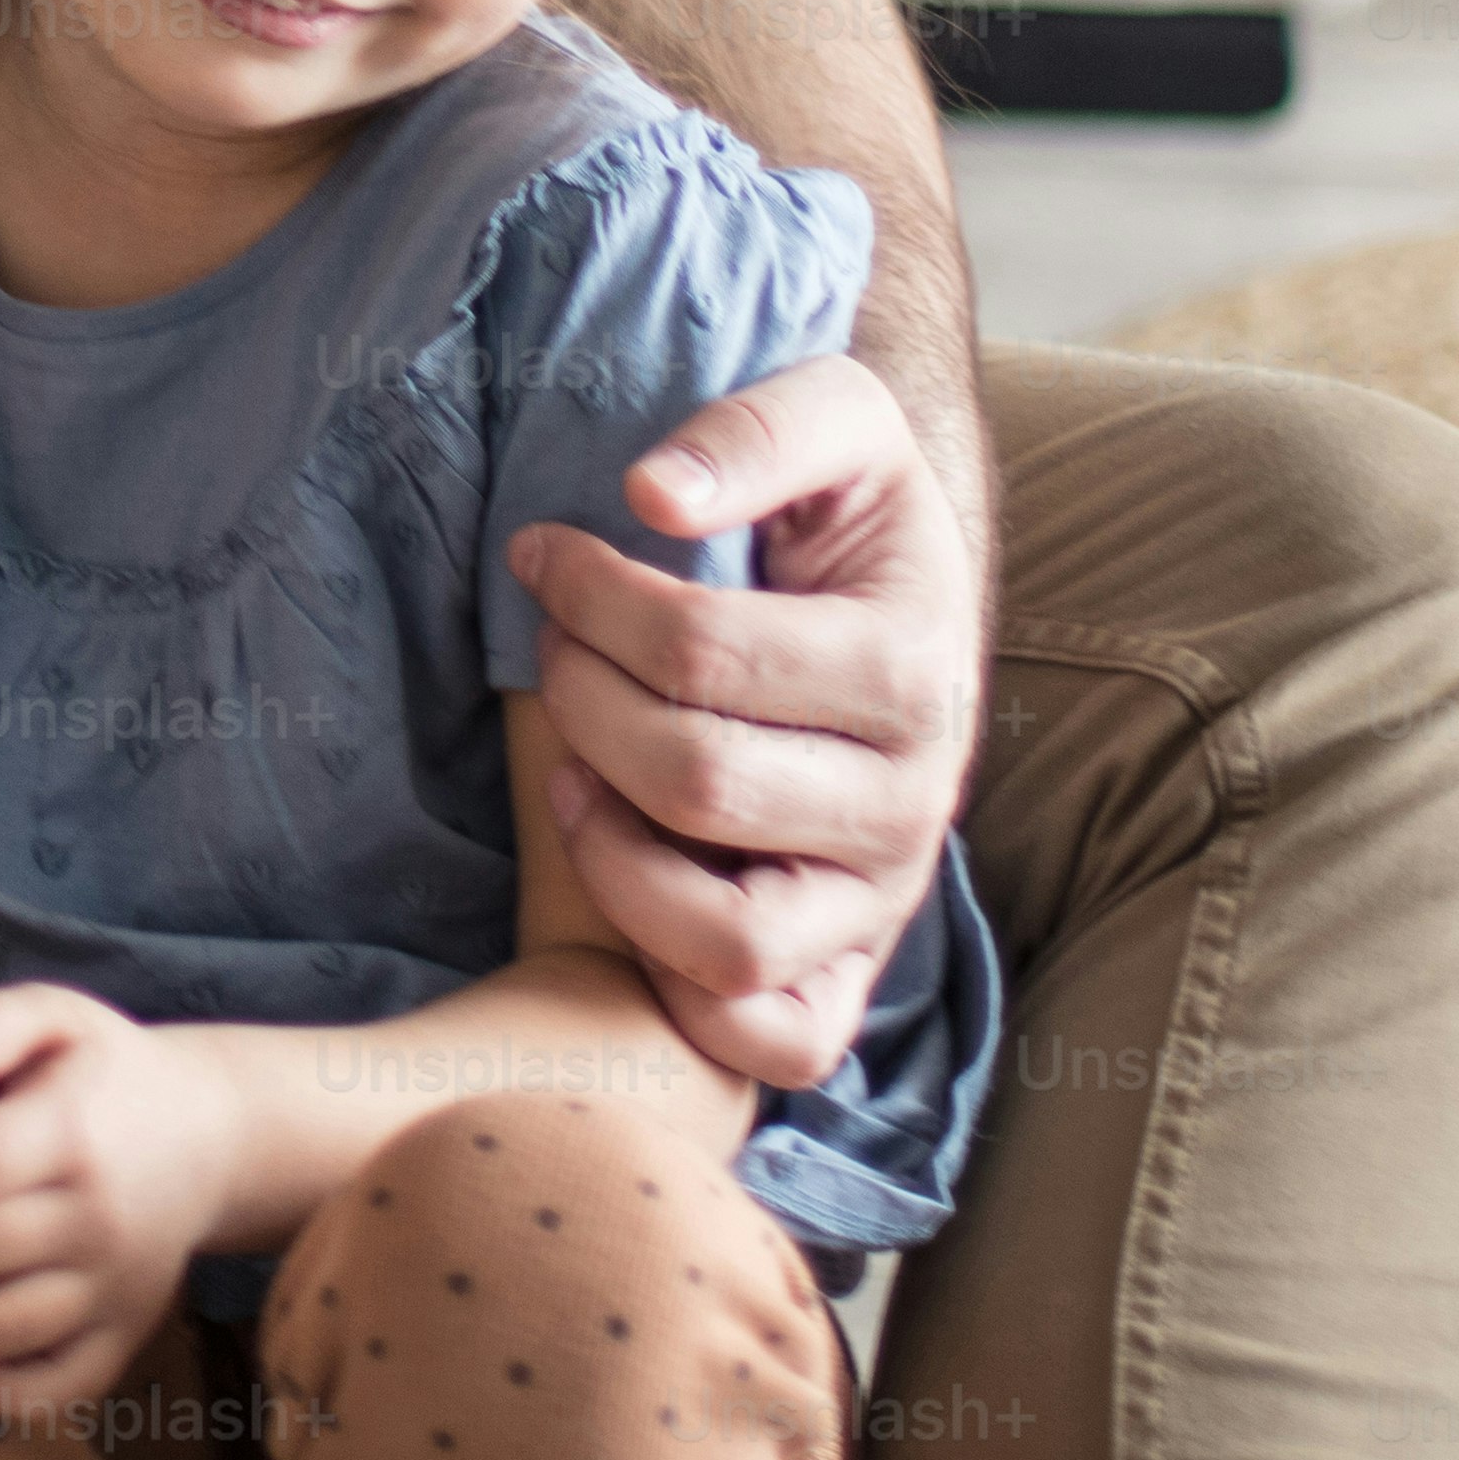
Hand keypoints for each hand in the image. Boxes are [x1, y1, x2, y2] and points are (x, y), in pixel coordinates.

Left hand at [508, 351, 979, 1090]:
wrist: (909, 604)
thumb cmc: (846, 517)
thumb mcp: (837, 416)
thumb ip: (756, 429)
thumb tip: (652, 493)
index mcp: (914, 665)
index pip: (701, 649)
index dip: (588, 594)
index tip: (542, 555)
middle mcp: (916, 803)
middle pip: (695, 781)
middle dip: (581, 698)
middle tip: (551, 647)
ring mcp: (883, 902)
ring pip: (731, 939)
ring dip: (613, 853)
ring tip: (572, 770)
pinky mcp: (851, 972)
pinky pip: (775, 1042)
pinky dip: (686, 992)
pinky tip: (630, 874)